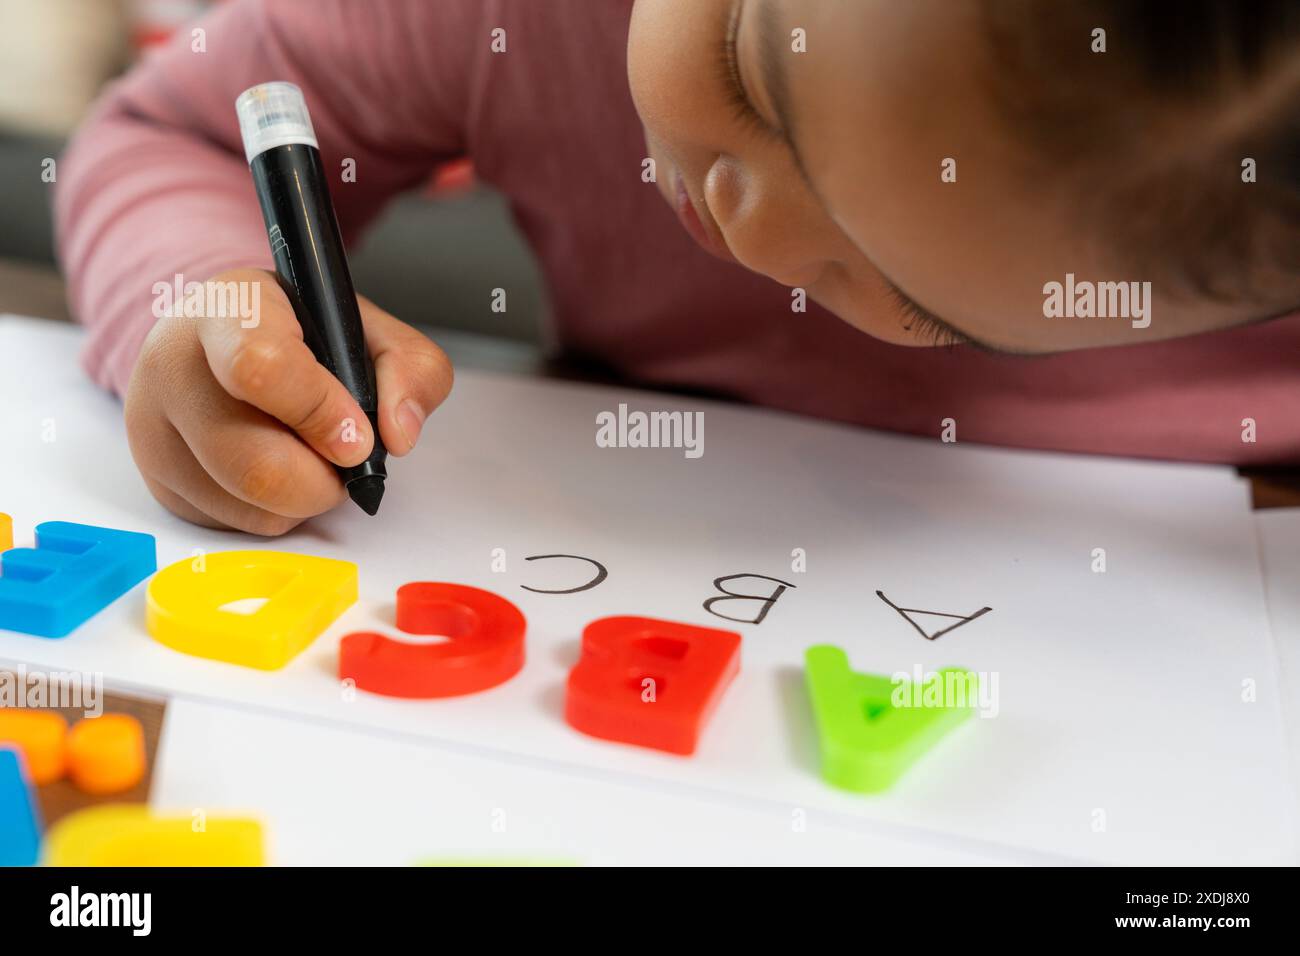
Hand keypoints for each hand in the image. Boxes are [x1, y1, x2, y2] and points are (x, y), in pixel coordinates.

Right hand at [124, 268, 451, 534]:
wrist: (224, 338)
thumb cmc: (299, 334)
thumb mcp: (369, 329)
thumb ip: (410, 369)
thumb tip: (398, 433)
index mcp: (229, 309)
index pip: (260, 369)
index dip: (320, 413)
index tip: (356, 434)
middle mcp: (172, 364)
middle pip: (254, 466)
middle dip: (323, 478)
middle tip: (343, 452)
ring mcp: (152, 426)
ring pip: (249, 504)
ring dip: (304, 497)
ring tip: (308, 452)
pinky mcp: (157, 478)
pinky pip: (234, 524)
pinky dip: (274, 510)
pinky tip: (276, 465)